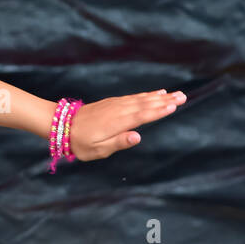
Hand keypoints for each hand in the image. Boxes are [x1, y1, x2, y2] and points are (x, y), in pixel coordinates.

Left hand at [68, 89, 186, 161]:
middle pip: (145, 104)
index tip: (175, 106)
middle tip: (184, 96)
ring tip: (175, 93)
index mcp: (116, 122)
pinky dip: (145, 95)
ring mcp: (115, 105)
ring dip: (158, 97)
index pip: (142, 116)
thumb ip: (118, 143)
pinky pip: (133, 97)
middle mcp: (118, 110)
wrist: (60, 125)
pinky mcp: (112, 103)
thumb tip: (138, 137)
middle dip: (165, 101)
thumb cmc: (79, 142)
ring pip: (140, 99)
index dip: (159, 111)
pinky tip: (154, 94)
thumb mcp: (97, 149)